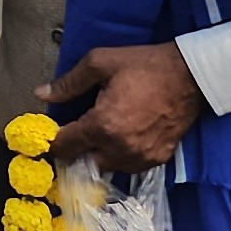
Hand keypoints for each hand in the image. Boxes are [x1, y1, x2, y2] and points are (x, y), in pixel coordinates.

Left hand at [39, 41, 203, 173]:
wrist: (190, 77)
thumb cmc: (144, 66)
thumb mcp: (100, 63)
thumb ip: (68, 83)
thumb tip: (41, 94)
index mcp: (102, 125)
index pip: (66, 145)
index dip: (55, 139)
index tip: (52, 131)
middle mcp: (120, 148)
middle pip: (84, 162)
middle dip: (76, 149)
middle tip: (75, 131)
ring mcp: (141, 157)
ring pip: (107, 167)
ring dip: (98, 154)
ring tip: (100, 131)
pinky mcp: (158, 159)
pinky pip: (130, 166)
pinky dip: (120, 156)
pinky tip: (121, 136)